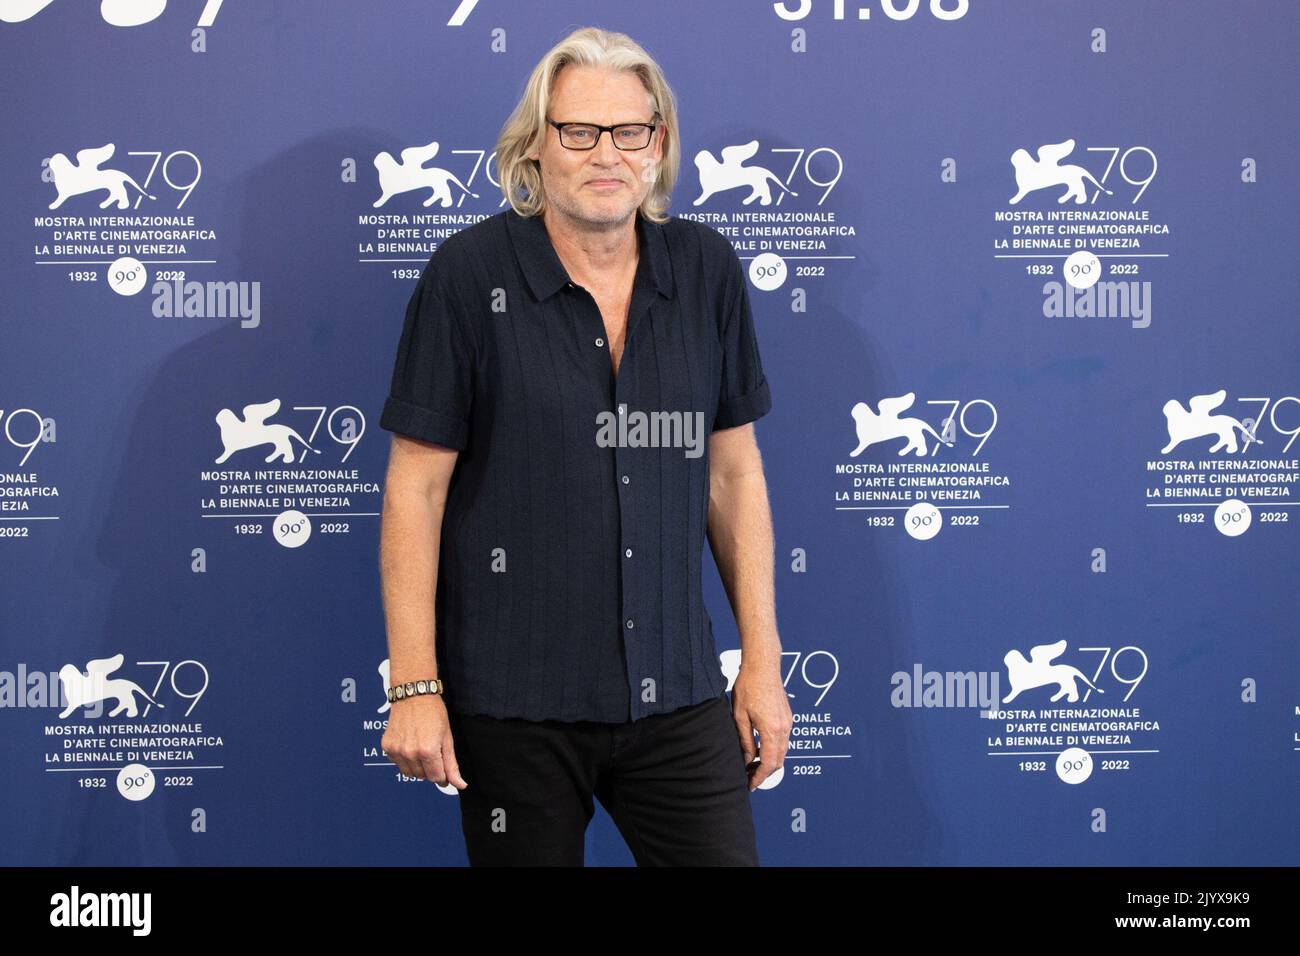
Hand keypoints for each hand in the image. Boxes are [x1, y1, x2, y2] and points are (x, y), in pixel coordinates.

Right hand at [380, 692, 467, 787]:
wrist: (414, 695)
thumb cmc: (434, 713)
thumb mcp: (447, 738)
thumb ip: (451, 764)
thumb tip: (460, 785)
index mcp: (428, 751)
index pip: (437, 777)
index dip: (443, 775)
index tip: (444, 769)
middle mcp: (410, 753)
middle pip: (423, 776)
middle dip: (430, 769)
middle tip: (433, 752)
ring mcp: (397, 750)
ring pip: (409, 773)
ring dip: (417, 767)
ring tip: (422, 748)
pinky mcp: (387, 747)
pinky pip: (398, 763)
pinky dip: (405, 759)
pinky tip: (410, 744)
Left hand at [731, 658, 791, 791]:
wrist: (763, 665)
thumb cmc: (749, 686)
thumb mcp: (740, 716)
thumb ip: (745, 740)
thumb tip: (747, 760)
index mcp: (773, 730)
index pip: (769, 764)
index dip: (759, 777)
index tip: (750, 784)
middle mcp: (785, 728)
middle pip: (779, 761)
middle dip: (765, 773)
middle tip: (749, 778)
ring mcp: (788, 722)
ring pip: (782, 752)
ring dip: (769, 761)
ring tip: (752, 765)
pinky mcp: (787, 717)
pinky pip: (783, 741)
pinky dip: (773, 750)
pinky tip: (759, 749)